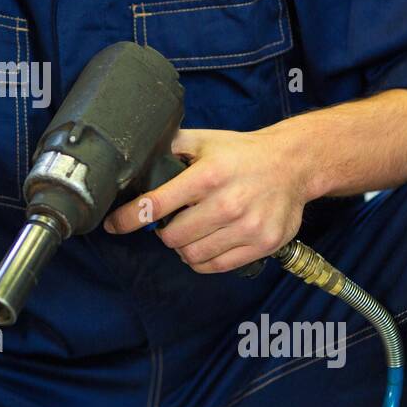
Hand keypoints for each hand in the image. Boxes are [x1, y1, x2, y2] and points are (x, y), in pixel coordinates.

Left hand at [102, 127, 307, 273]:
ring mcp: (247, 226)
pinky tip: (204, 245)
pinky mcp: (263, 244)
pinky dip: (202, 260)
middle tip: (168, 223)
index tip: (113, 224)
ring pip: (193, 255)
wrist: (293, 164)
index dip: (127, 218)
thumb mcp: (205, 141)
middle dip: (162, 232)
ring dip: (182, 248)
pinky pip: (217, 266)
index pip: (155, 205)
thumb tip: (134, 157)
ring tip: (188, 233)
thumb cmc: (242, 153)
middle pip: (172, 238)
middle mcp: (227, 203)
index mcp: (208, 175)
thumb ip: (171, 148)